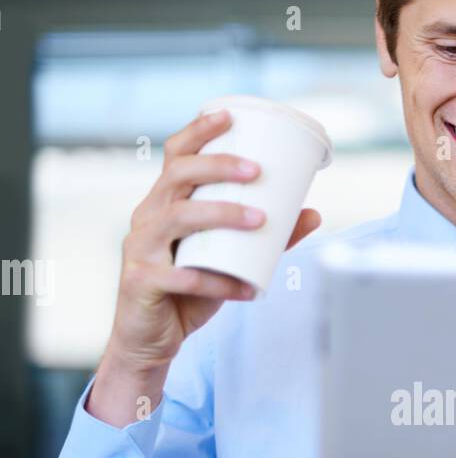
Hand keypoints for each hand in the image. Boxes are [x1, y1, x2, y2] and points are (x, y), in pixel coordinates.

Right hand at [88, 109, 320, 426]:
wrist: (151, 341)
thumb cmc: (189, 293)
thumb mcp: (231, 260)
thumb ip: (269, 238)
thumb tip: (313, 212)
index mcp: (164, 203)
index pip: (176, 156)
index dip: (198, 132)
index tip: (230, 116)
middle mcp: (147, 218)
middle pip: (177, 177)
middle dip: (217, 166)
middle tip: (257, 170)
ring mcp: (139, 249)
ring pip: (176, 218)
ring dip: (221, 214)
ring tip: (260, 219)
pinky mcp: (140, 283)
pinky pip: (180, 277)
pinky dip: (216, 281)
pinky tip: (245, 287)